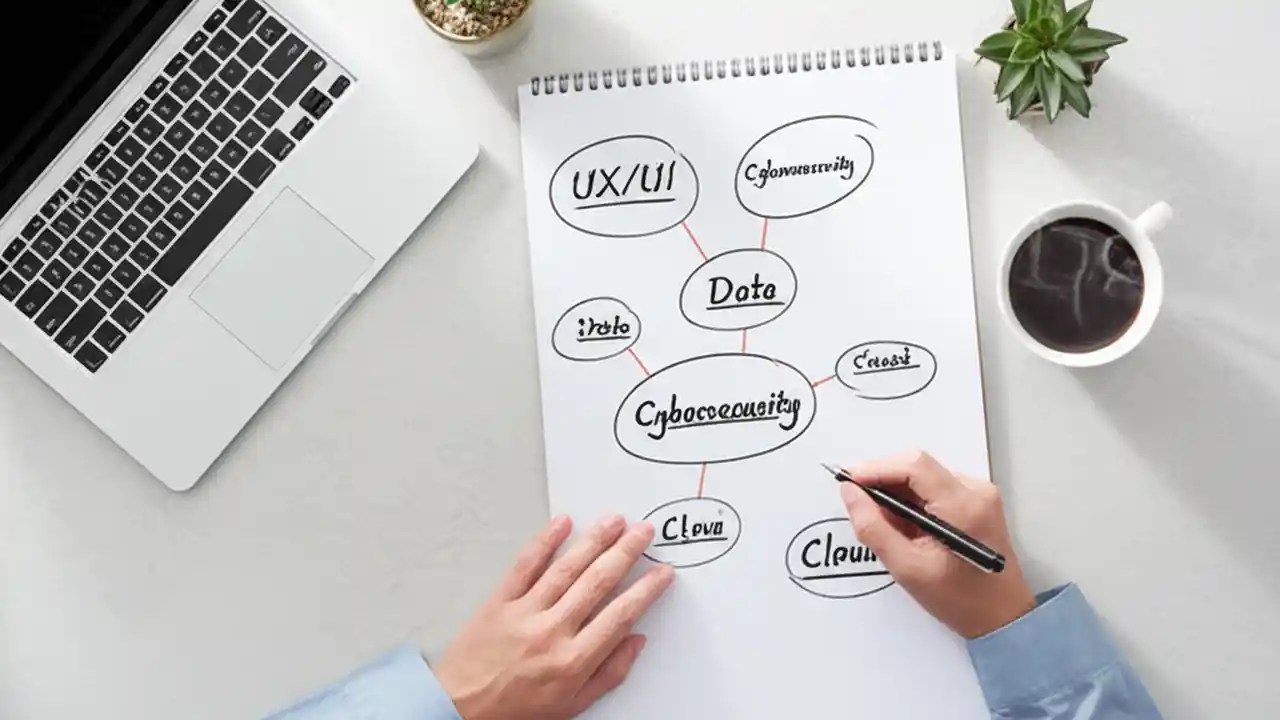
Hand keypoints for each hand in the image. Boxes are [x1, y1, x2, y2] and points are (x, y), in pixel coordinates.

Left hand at [434, 515, 674, 719]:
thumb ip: (609, 673)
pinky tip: (563, 523)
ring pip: (566, 568)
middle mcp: (551, 632)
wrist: (460, 709)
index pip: (620, 616)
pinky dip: (545, 541)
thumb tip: (636, 641)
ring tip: (615, 520)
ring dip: (594, 540)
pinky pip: (525, 565)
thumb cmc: (516, 711)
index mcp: (573, 661)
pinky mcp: (499, 601)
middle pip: (597, 583)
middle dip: (625, 553)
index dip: (646, 591)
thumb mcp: (572, 705)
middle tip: (644, 532)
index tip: (663, 573)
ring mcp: (524, 613)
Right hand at [839, 451, 1036, 638]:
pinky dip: (914, 500)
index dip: (876, 468)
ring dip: (898, 493)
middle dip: (884, 480)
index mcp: (964, 507)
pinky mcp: (978, 502)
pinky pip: (936, 488)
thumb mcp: (908, 568)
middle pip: (919, 467)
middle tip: (860, 503)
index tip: (849, 481)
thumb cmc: (962, 600)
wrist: (1003, 618)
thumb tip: (850, 493)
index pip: (914, 466)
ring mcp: (981, 495)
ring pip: (925, 477)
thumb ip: (874, 528)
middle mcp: (977, 492)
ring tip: (884, 523)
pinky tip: (905, 526)